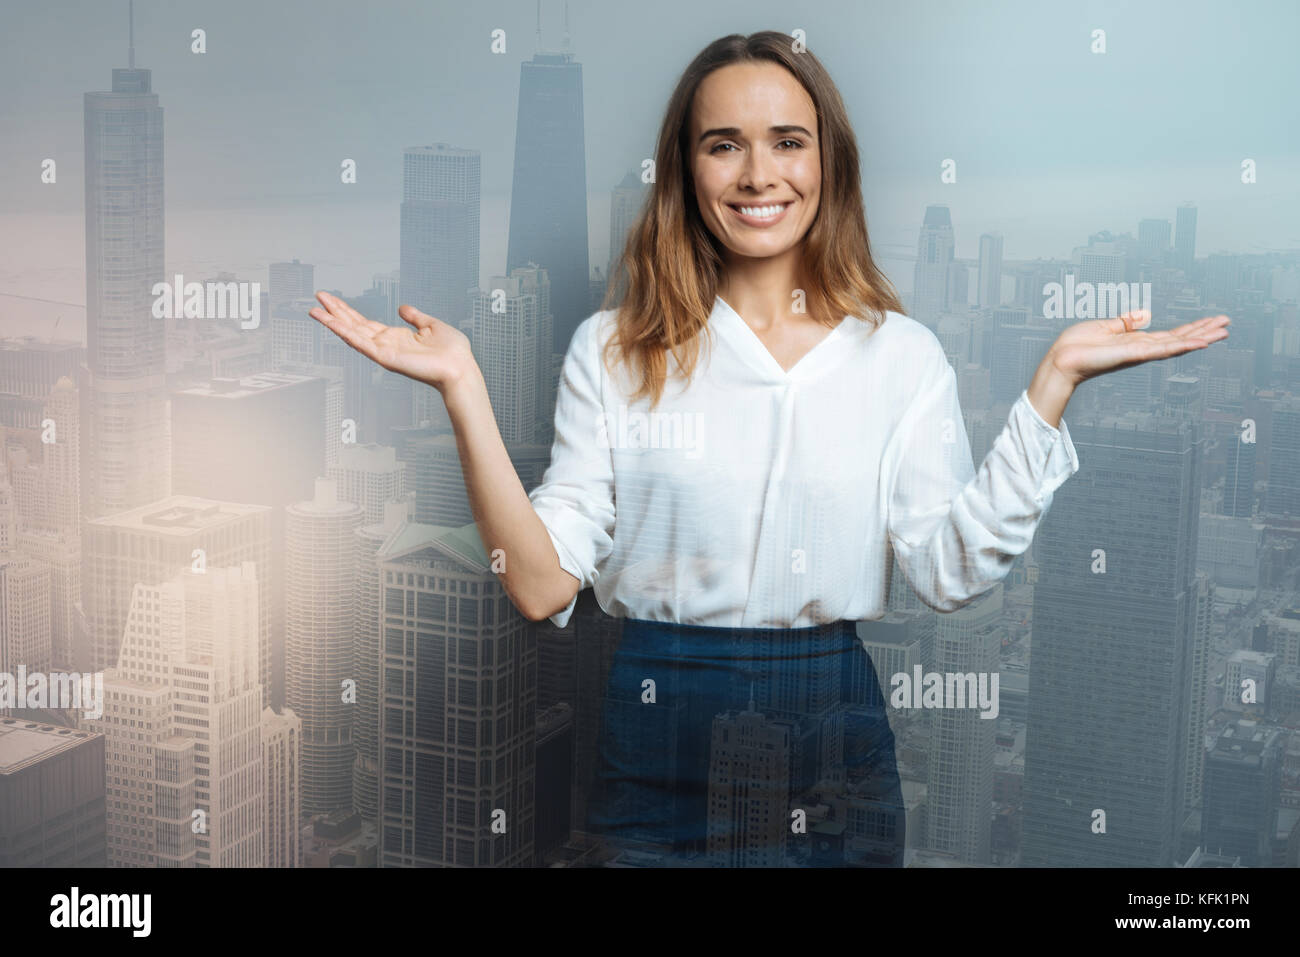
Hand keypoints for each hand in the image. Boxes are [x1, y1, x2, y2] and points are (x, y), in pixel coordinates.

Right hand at [309, 291, 478, 393]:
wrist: (460, 368)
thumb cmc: (452, 353)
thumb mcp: (431, 325)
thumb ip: (416, 317)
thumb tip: (403, 308)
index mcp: (396, 337)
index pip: (365, 323)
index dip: (348, 311)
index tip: (333, 300)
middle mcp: (387, 344)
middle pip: (354, 326)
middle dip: (335, 312)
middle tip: (318, 297)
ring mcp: (384, 351)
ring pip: (352, 334)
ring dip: (332, 322)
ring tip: (314, 310)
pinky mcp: (385, 357)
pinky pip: (360, 343)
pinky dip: (344, 333)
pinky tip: (331, 324)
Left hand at [1048, 309, 1230, 387]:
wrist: (1061, 360)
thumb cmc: (1076, 347)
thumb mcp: (1105, 326)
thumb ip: (1125, 321)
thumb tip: (1144, 314)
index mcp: (1135, 342)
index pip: (1169, 335)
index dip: (1190, 329)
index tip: (1209, 322)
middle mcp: (1141, 349)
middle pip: (1179, 339)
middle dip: (1203, 332)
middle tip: (1227, 325)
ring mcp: (1139, 353)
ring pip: (1178, 344)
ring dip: (1202, 338)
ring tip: (1224, 331)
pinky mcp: (1133, 354)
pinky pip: (1163, 350)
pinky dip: (1183, 346)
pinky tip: (1201, 343)